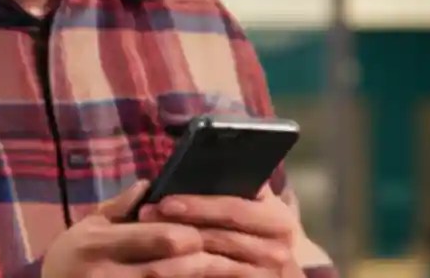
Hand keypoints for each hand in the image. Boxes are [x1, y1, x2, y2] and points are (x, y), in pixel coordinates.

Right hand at [41, 181, 259, 277]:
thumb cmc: (74, 255)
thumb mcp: (90, 224)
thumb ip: (121, 206)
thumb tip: (150, 184)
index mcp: (96, 243)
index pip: (153, 238)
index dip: (184, 236)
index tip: (205, 231)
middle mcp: (102, 274)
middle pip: (165, 271)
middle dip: (199, 263)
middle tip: (228, 255)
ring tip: (225, 271)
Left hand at [139, 187, 302, 276]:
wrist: (283, 271)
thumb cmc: (261, 232)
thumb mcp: (258, 208)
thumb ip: (238, 188)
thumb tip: (197, 163)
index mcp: (278, 215)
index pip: (232, 207)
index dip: (197, 204)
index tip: (165, 199)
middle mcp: (277, 244)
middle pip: (218, 235)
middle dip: (178, 224)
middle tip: (145, 215)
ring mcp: (268, 269)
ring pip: (211, 259)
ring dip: (175, 249)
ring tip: (147, 238)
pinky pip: (214, 276)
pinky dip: (186, 270)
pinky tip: (164, 263)